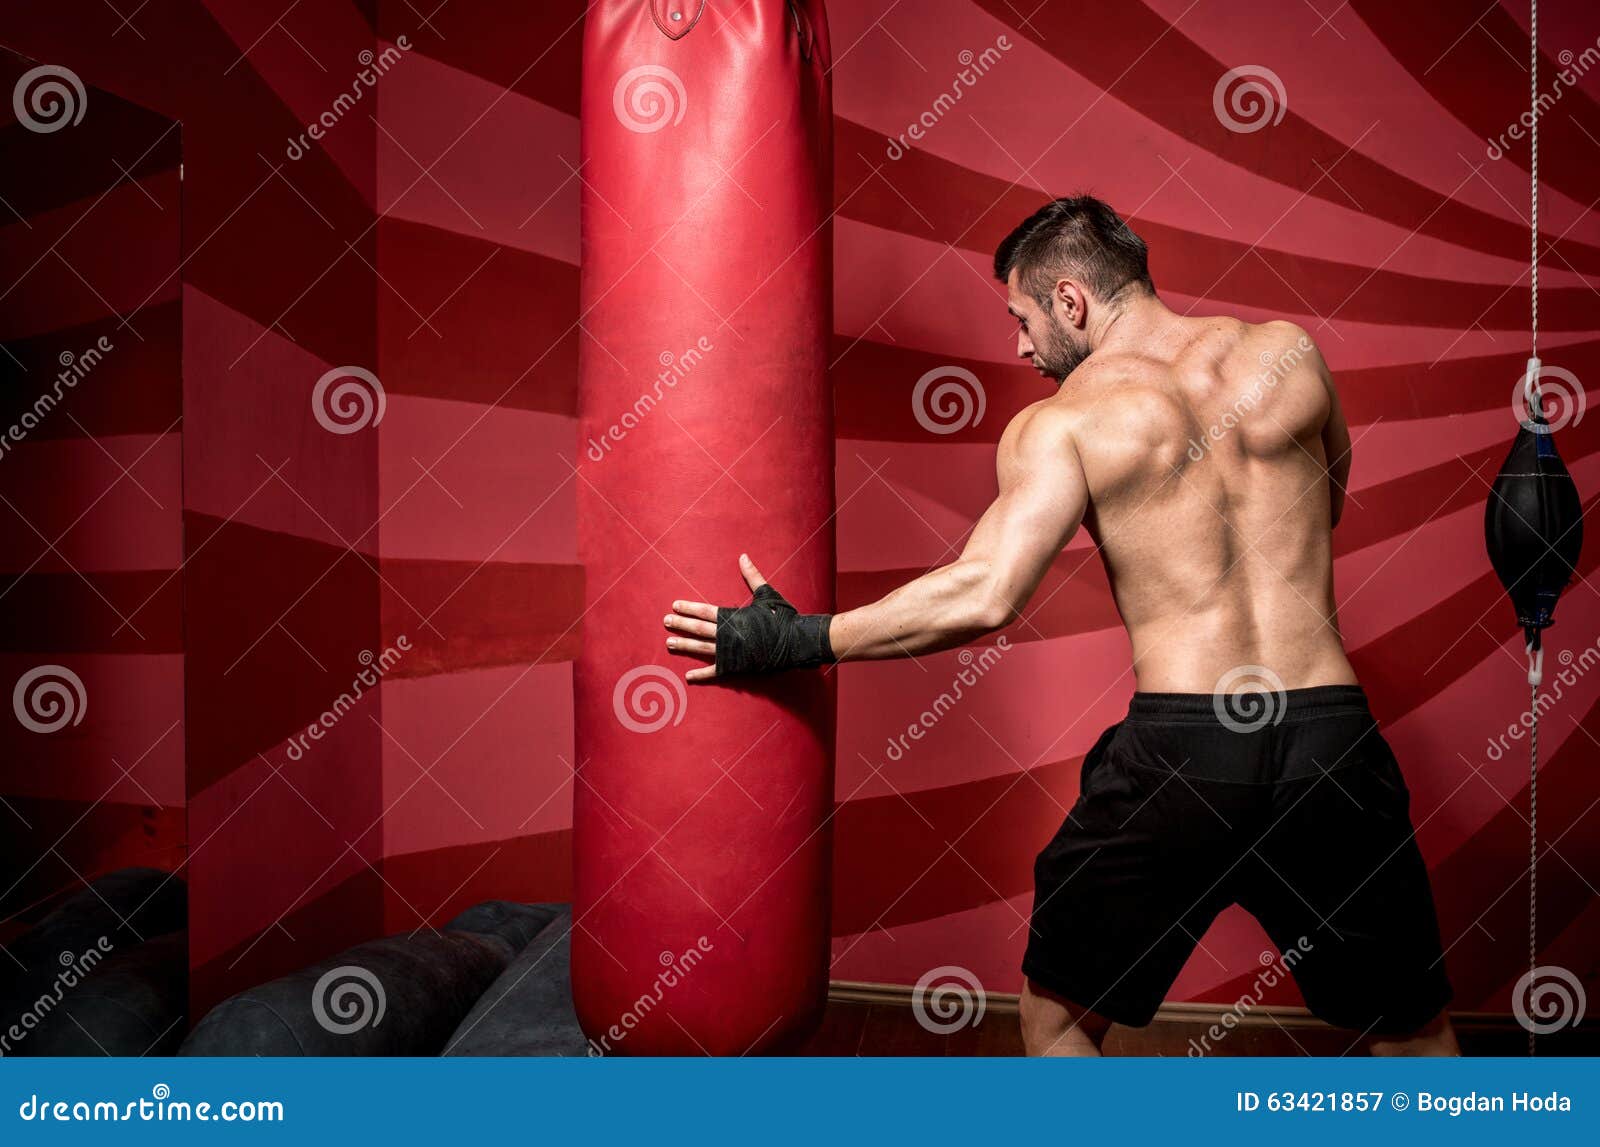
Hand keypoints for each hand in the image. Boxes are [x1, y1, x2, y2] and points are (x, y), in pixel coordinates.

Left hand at [664, 553, 832, 682]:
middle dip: (681, 625)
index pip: (705, 611)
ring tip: (669, 643)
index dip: (689, 608)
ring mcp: (731, 652)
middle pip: (699, 628)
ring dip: (685, 645)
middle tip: (665, 622)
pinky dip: (702, 674)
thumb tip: (743, 556)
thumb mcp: (767, 594)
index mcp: (733, 617)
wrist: (797, 642)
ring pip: (702, 648)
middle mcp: (728, 634)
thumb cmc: (783, 617)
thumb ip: (752, 576)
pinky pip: (716, 671)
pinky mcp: (737, 666)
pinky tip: (689, 676)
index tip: (675, 606)